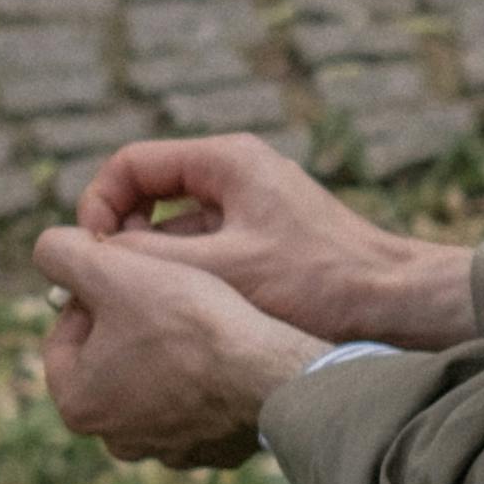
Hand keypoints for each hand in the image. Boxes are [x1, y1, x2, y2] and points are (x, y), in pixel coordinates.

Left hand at [36, 225, 328, 468]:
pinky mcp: (212, 451)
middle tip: (162, 291)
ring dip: (168, 351)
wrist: (268, 373)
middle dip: (130, 323)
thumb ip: (62, 253)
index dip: (92, 292)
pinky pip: (198, 406)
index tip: (125, 273)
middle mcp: (116, 440)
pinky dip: (205, 379)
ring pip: (154, 383)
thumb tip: (49, 250)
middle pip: (110, 361)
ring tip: (196, 317)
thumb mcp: (113, 271)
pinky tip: (225, 350)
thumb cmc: (188, 324)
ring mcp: (167, 451)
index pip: (65, 334)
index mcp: (78, 404)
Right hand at [77, 132, 479, 347]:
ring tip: (140, 311)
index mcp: (226, 162)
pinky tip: (178, 322)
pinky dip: (184, 282)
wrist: (397, 307)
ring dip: (153, 268)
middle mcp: (237, 177)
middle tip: (106, 288)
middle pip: (149, 198)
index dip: (99, 206)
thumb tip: (86, 256)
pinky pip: (204, 256)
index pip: (131, 165)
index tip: (92, 254)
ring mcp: (252, 211)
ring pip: (175, 233)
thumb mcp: (220, 273)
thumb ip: (148, 260)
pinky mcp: (264, 245)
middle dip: (122, 243)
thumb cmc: (319, 286)